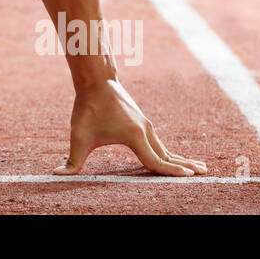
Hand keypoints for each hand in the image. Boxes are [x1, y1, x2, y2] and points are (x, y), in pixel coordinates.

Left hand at [53, 79, 206, 176]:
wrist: (96, 81)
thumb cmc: (87, 108)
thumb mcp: (78, 135)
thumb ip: (72, 159)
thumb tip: (55, 174)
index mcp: (134, 136)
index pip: (156, 161)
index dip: (172, 172)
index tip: (190, 177)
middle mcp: (145, 131)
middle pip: (168, 155)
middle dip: (185, 166)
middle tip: (205, 173)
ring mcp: (146, 126)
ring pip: (165, 148)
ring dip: (181, 159)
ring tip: (199, 167)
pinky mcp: (142, 123)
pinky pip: (159, 142)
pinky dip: (169, 152)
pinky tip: (173, 157)